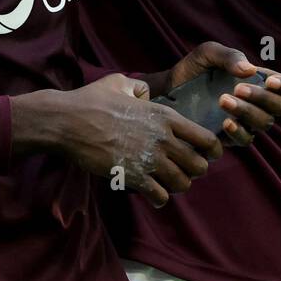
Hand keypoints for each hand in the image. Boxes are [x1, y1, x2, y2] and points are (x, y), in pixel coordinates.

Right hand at [13, 74, 222, 207]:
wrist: (67, 122)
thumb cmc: (91, 100)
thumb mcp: (120, 82)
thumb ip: (139, 87)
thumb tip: (145, 94)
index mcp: (165, 116)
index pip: (207, 139)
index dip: (212, 150)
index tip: (207, 154)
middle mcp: (163, 139)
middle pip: (199, 165)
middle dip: (195, 170)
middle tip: (184, 170)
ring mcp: (149, 160)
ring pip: (182, 184)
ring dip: (177, 185)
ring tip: (168, 183)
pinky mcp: (132, 176)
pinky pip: (159, 196)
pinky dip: (159, 198)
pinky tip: (152, 194)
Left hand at [163, 40, 280, 145]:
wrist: (166, 90)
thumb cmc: (192, 69)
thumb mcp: (208, 54)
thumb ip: (230, 56)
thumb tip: (250, 71)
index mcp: (261, 80)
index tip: (270, 81)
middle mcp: (259, 102)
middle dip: (265, 99)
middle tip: (239, 88)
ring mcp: (247, 121)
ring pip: (265, 123)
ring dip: (248, 112)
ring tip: (223, 100)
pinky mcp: (230, 137)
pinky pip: (246, 140)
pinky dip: (239, 131)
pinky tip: (224, 122)